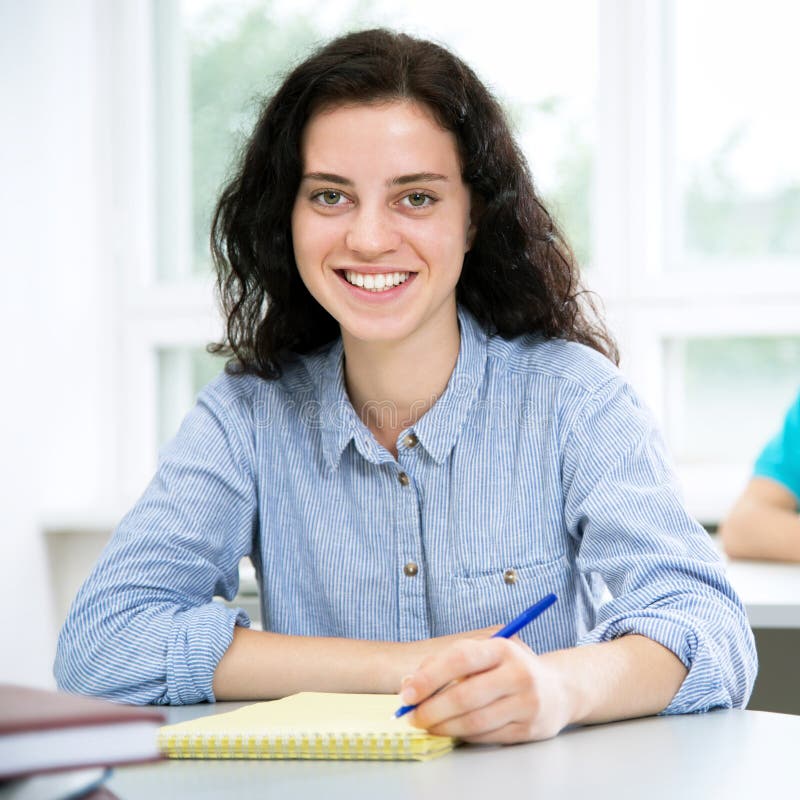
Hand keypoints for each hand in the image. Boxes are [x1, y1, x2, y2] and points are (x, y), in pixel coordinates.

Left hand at [399, 637, 572, 743]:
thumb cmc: (508, 668)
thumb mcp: (484, 654)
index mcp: (503, 647)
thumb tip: (409, 684)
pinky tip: (452, 729)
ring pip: (474, 721)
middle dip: (432, 709)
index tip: (407, 692)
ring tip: (427, 724)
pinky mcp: (529, 729)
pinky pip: (486, 736)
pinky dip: (462, 735)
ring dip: (443, 726)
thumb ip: (447, 663)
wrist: (557, 689)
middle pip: (465, 695)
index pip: (460, 658)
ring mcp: (526, 703)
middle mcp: (518, 673)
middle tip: (412, 716)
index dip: (429, 677)